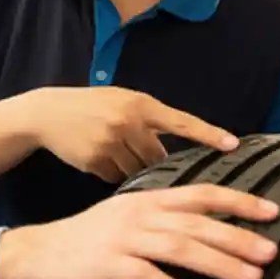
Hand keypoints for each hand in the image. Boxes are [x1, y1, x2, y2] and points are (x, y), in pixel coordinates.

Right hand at [0, 184, 278, 278]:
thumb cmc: (90, 238)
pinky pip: (144, 277)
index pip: (201, 194)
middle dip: (238, 237)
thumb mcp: (127, 217)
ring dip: (218, 264)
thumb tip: (206, 230)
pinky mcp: (108, 263)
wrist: (41, 252)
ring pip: (179, 248)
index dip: (237, 201)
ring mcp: (123, 238)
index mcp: (148, 199)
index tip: (272, 211)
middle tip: (271, 252)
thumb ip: (162, 218)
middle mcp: (139, 214)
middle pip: (197, 223)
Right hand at [22, 87, 238, 181]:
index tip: (232, 144)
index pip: (181, 121)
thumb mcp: (119, 100)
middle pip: (158, 156)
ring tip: (109, 151)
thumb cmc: (89, 106)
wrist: (47, 113)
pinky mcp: (95, 161)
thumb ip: (147, 119)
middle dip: (150, 159)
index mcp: (139, 103)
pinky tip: (96, 159)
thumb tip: (173, 149)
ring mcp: (110, 142)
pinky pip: (116, 178)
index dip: (208, 134)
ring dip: (130, 168)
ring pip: (138, 170)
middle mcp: (127, 121)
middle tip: (133, 152)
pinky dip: (111, 173)